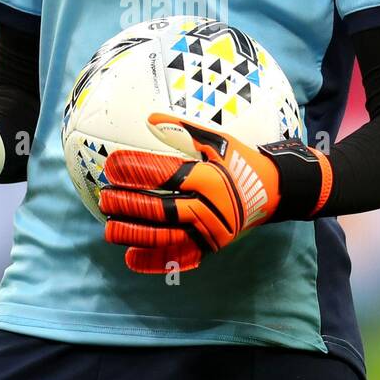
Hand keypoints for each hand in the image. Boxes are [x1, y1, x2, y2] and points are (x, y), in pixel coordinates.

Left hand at [97, 112, 332, 273]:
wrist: (275, 192)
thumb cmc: (241, 161)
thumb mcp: (218, 141)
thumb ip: (183, 129)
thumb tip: (149, 118)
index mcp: (212, 180)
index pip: (166, 176)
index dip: (137, 171)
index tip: (112, 166)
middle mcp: (212, 209)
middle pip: (163, 210)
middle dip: (129, 205)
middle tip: (105, 198)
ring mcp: (212, 232)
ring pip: (167, 238)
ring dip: (135, 235)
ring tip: (109, 229)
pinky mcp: (212, 247)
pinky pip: (181, 258)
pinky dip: (155, 261)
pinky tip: (130, 259)